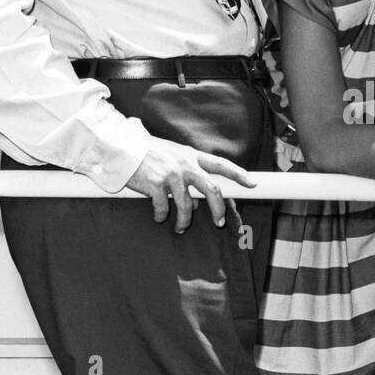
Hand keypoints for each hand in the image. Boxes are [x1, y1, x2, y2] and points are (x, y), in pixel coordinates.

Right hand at [126, 137, 256, 231]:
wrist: (121, 147)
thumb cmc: (145, 152)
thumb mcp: (171, 155)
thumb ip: (186, 171)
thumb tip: (194, 198)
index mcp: (190, 155)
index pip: (220, 164)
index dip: (239, 174)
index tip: (252, 183)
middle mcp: (185, 164)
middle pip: (212, 189)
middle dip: (218, 209)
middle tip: (219, 222)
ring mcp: (171, 174)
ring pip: (188, 205)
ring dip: (185, 221)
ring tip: (181, 227)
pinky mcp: (156, 184)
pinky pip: (163, 208)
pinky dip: (161, 216)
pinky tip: (158, 217)